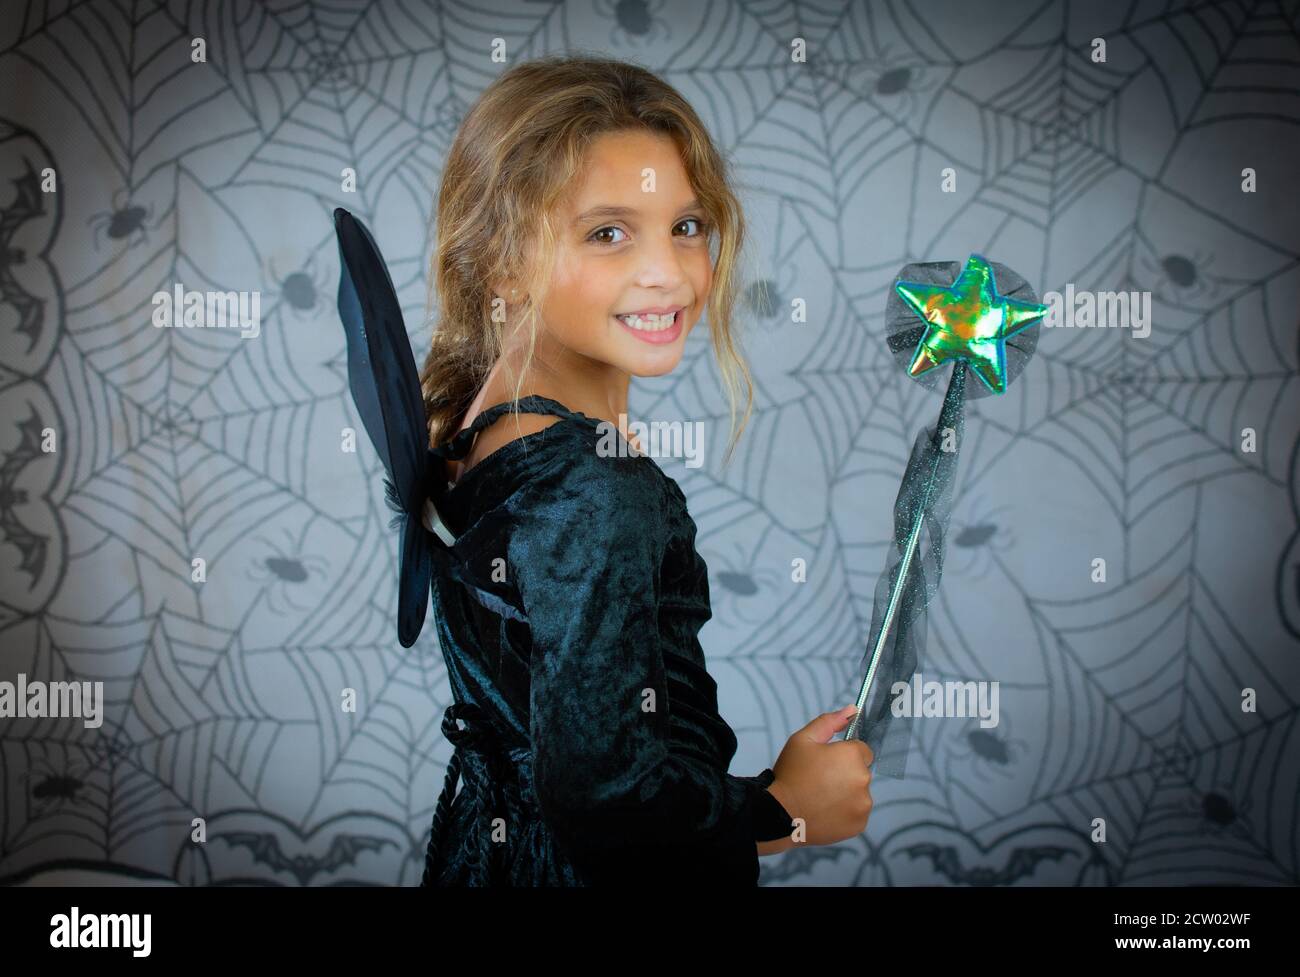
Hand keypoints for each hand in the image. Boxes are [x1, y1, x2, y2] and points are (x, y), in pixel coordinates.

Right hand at [766, 706, 873, 846]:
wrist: (780, 815)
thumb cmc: (791, 774)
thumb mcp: (802, 740)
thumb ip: (829, 722)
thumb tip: (852, 709)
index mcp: (853, 756)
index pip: (862, 749)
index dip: (844, 754)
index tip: (826, 763)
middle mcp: (864, 780)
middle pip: (861, 772)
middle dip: (845, 773)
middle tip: (820, 781)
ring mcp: (863, 805)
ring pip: (860, 793)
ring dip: (847, 794)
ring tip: (821, 798)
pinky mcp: (859, 825)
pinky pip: (857, 813)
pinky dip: (845, 812)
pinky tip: (825, 811)